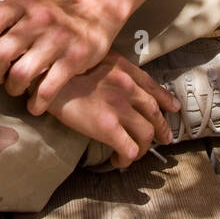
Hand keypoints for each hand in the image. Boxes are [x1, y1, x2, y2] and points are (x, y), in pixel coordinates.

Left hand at [0, 0, 115, 114]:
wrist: (95, 12)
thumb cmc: (50, 16)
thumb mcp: (26, 7)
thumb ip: (2, 22)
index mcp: (22, 4)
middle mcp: (39, 18)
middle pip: (0, 52)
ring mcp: (58, 38)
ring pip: (21, 73)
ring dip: (12, 89)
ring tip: (14, 89)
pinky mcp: (75, 58)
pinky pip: (47, 88)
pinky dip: (36, 103)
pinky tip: (35, 106)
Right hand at [44, 51, 181, 167]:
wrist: (46, 77)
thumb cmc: (64, 67)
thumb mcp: (93, 57)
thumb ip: (110, 68)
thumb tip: (115, 81)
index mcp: (124, 69)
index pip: (152, 87)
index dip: (166, 100)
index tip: (173, 108)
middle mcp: (127, 87)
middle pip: (154, 114)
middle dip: (162, 129)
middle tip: (164, 139)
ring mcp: (119, 108)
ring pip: (146, 135)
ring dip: (143, 149)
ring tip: (135, 154)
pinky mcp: (107, 127)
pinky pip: (129, 150)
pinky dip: (128, 159)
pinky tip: (119, 161)